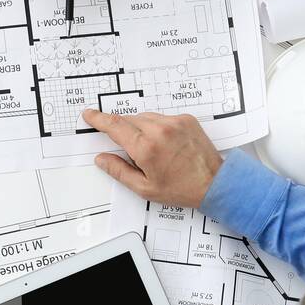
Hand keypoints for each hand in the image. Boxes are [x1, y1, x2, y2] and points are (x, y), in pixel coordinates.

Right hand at [82, 109, 221, 208]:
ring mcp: (174, 122)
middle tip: (127, 147)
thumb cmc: (181, 189)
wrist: (215, 183)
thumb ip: (119, 171)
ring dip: (139, 128)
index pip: (115, 126)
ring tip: (150, 149)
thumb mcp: (144, 188)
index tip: (89, 115)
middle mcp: (159, 130)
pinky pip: (161, 117)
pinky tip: (163, 142)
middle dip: (121, 129)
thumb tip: (102, 159)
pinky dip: (156, 126)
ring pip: (144, 117)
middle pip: (128, 120)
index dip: (99, 119)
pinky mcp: (185, 119)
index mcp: (146, 148)